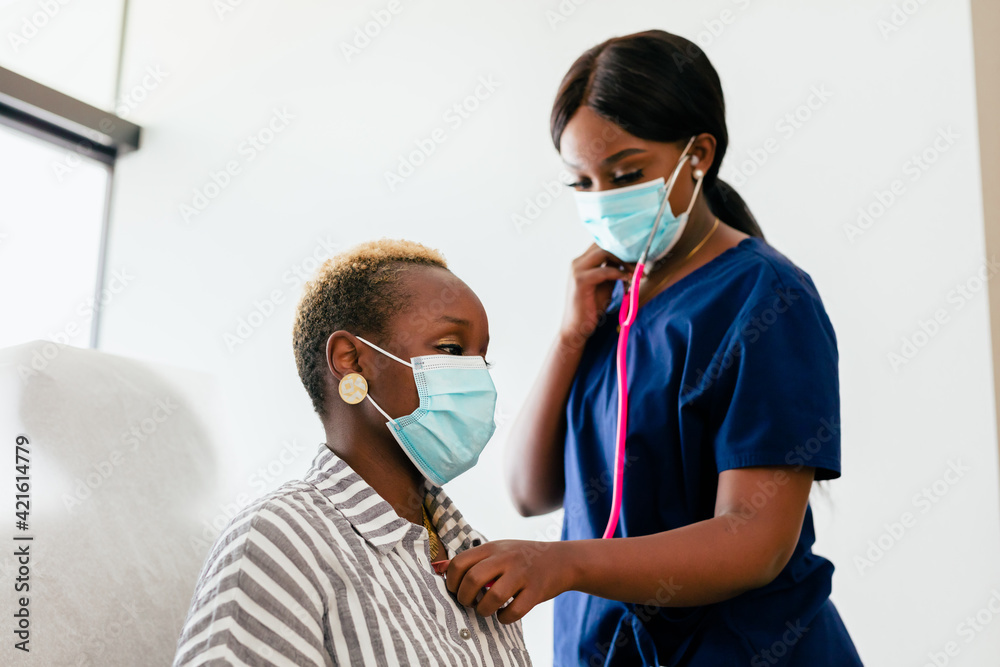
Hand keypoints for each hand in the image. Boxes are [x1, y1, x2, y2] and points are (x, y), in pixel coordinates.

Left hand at [445, 539, 574, 623]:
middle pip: (473, 579)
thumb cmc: (521, 558)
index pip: (460, 562)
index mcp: (492, 548)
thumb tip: (439, 569)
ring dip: (483, 610)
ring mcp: (522, 574)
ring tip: (486, 609)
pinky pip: (513, 612)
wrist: (561, 560)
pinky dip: (504, 618)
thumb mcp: (498, 550)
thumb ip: (473, 560)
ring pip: (492, 598)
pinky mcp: (536, 591)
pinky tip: (504, 614)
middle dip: (464, 597)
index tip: (455, 590)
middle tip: (468, 602)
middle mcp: (506, 558)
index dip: (451, 581)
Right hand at [560, 245, 631, 345]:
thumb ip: (612, 271)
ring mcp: (577, 270)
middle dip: (624, 252)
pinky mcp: (580, 280)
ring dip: (624, 261)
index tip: (637, 254)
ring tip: (637, 272)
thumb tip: (628, 261)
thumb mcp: (605, 285)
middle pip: (604, 245)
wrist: (577, 327)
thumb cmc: (591, 307)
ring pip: (604, 253)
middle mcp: (577, 262)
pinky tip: (628, 279)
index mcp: (582, 261)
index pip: (601, 243)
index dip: (620, 246)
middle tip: (641, 263)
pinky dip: (619, 273)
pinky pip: (604, 271)